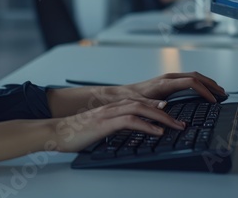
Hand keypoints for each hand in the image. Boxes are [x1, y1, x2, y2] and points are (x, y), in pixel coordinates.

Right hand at [49, 97, 185, 152]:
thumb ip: (113, 127)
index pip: (140, 103)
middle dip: (166, 113)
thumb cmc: (75, 133)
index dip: (157, 107)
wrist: (56, 133)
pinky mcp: (105, 123)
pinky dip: (146, 126)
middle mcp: (113, 107)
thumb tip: (126, 133)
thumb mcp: (99, 129)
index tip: (173, 113)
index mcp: (112, 107)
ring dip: (161, 117)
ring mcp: (109, 114)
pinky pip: (130, 122)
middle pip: (145, 104)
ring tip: (176, 126)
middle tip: (182, 122)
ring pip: (140, 109)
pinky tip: (157, 132)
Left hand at [111, 71, 225, 104]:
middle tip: (224, 94)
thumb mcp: (140, 105)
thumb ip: (152, 106)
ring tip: (219, 91)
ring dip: (207, 82)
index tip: (214, 100)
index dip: (205, 91)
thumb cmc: (129, 100)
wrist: (119, 95)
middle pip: (196, 76)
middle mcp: (168, 78)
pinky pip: (188, 79)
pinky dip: (200, 83)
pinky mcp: (167, 82)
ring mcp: (168, 78)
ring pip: (193, 76)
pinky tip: (204, 91)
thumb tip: (165, 107)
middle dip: (211, 84)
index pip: (191, 82)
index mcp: (164, 83)